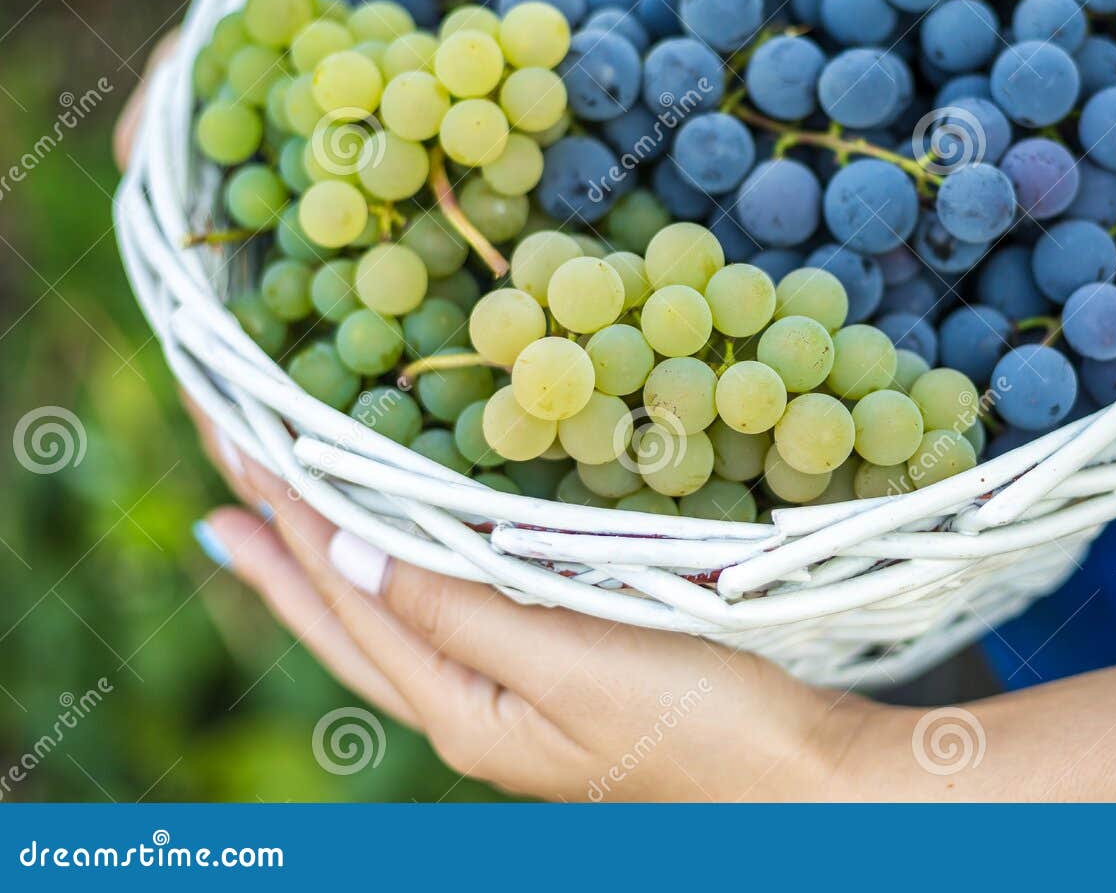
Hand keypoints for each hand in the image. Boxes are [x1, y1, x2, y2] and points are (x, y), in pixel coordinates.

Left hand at [115, 39, 883, 800]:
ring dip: (323, 552)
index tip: (229, 428)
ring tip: (270, 507)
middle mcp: (465, 706)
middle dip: (275, 535)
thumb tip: (342, 549)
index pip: (342, 589)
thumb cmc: (702, 723)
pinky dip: (395, 565)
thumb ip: (457, 610)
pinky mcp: (550, 679)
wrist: (801, 784)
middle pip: (341, 611)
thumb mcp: (571, 666)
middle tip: (219, 455)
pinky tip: (400, 547)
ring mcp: (506, 697)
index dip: (284, 506)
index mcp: (459, 706)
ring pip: (384, 613)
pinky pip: (438, 611)